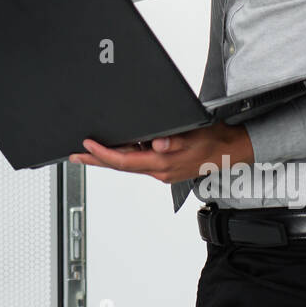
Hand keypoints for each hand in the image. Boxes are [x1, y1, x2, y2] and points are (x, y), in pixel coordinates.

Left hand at [68, 122, 254, 184]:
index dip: (103, 154)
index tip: (87, 145)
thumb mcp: (195, 135)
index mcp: (163, 163)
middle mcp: (159, 171)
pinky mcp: (165, 167)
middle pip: (120, 166)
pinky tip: (115, 149)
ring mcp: (161, 171)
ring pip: (127, 165)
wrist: (231, 150)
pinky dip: (123, 156)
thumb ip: (175, 140)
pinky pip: (138, 163)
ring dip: (107, 158)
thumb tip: (157, 143)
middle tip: (74, 154)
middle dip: (96, 159)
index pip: (124, 161)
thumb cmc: (213, 140)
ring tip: (87, 151)